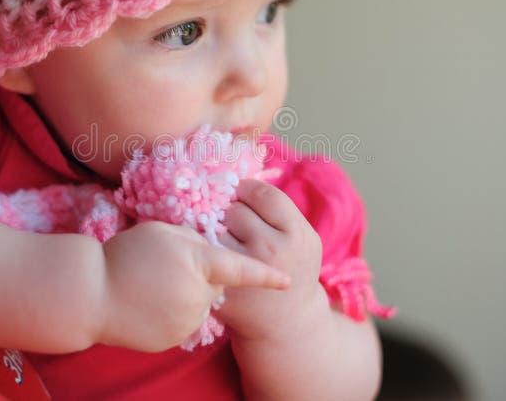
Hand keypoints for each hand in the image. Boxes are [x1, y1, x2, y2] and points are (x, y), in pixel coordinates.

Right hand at [97, 221, 289, 351]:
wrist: (90, 295)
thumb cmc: (125, 256)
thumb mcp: (163, 233)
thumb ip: (195, 240)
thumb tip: (213, 250)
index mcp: (198, 263)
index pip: (240, 268)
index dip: (265, 275)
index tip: (287, 281)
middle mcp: (198, 295)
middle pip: (216, 284)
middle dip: (202, 274)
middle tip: (169, 266)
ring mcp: (186, 320)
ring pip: (201, 303)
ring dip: (188, 294)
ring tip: (154, 286)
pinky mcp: (174, 339)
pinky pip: (185, 320)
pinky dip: (175, 312)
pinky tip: (151, 304)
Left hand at [217, 179, 324, 341]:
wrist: (288, 325)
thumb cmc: (294, 271)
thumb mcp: (303, 238)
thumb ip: (280, 211)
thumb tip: (240, 179)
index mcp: (295, 234)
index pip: (261, 194)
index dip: (247, 192)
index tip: (243, 198)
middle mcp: (270, 249)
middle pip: (234, 209)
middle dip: (232, 214)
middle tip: (238, 227)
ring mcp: (243, 268)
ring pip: (214, 228)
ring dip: (215, 230)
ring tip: (226, 241)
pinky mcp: (221, 285)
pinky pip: (202, 252)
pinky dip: (203, 249)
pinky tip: (211, 257)